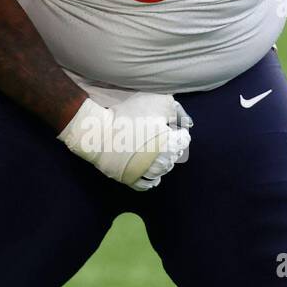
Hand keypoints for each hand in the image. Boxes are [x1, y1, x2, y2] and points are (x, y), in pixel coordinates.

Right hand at [59, 93, 192, 188]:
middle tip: (159, 136)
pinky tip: (148, 170)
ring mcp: (145, 172)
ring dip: (161, 161)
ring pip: (162, 171)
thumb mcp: (157, 102)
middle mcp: (160, 162)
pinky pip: (146, 184)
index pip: (184, 140)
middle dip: (170, 146)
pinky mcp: (131, 179)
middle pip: (174, 156)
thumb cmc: (128, 115)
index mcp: (169, 143)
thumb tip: (188, 123)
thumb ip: (176, 111)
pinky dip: (150, 178)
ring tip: (153, 151)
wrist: (98, 131)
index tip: (169, 126)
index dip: (178, 131)